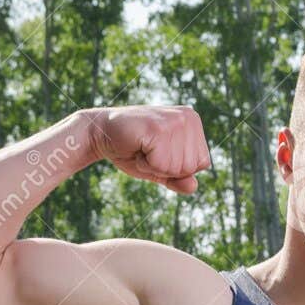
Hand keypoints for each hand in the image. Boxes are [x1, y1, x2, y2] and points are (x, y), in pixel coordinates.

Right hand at [82, 105, 209, 193]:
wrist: (101, 134)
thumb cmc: (132, 150)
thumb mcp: (160, 168)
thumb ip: (179, 178)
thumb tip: (194, 187)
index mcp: (193, 122)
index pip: (202, 164)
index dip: (176, 168)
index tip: (158, 152)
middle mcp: (188, 117)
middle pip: (190, 168)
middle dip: (165, 167)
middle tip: (148, 150)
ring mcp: (175, 121)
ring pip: (177, 167)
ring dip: (153, 165)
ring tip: (142, 147)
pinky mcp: (159, 128)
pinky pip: (161, 164)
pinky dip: (145, 164)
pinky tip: (137, 146)